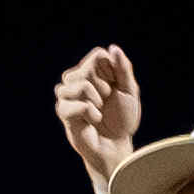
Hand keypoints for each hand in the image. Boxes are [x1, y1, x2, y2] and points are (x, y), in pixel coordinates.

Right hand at [54, 46, 140, 178]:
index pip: (98, 55)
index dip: (111, 70)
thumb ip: (123, 69)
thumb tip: (113, 48)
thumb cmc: (123, 120)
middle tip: (106, 101)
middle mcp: (77, 81)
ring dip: (95, 98)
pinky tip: (94, 119)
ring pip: (77, 82)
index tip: (116, 86)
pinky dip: (90, 112)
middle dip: (103, 86)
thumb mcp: (130, 92)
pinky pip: (73, 103)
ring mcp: (68, 96)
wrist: (117, 146)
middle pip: (86, 68)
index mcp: (93, 72)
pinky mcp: (64, 112)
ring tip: (99, 110)